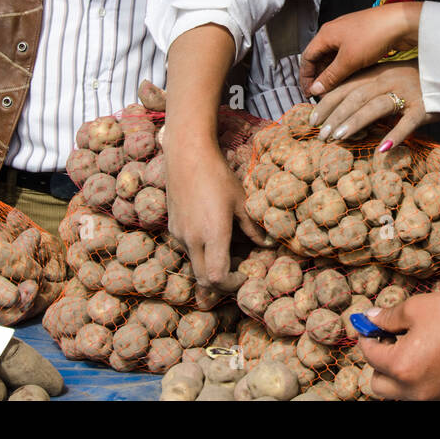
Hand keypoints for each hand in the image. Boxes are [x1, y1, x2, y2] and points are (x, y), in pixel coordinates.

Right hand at [159, 126, 269, 288]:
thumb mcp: (242, 201)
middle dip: (221, 282)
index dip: (232, 284)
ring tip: (230, 248)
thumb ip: (252, 228)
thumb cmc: (218, 174)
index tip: (245, 276)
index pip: (216, 278)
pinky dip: (201, 251)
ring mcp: (179, 234)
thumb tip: (267, 244)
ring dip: (210, 265)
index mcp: (212, 234)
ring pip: (194, 264)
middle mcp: (192, 239)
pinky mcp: (172, 226)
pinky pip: (187, 249)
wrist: (187, 154)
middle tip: (238, 270)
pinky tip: (214, 234)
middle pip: (203, 279)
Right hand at [300, 1, 421, 95]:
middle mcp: (335, 33)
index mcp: (326, 34)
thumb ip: (330, 76)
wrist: (402, 22)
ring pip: (335, 59)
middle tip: (323, 95)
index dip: (306, 77)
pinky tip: (351, 82)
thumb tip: (316, 89)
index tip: (309, 93)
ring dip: (333, 75)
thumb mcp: (349, 60)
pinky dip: (346, 70)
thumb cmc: (374, 34)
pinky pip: (348, 58)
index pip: (307, 57)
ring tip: (336, 92)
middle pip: (320, 58)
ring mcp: (350, 36)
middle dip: (320, 78)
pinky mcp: (363, 40)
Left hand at [309, 62, 435, 151]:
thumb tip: (340, 113)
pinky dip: (395, 135)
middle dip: (335, 116)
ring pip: (375, 106)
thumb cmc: (417, 81)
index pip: (346, 86)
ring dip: (355, 122)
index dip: (327, 102)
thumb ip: (368, 91)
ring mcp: (407, 92)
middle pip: (355, 96)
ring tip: (339, 138)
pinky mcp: (424, 107)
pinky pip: (408, 122)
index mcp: (378, 73)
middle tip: (320, 135)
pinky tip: (382, 150)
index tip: (312, 119)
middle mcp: (389, 79)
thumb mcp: (390, 80)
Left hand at [358, 291, 439, 400]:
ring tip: (412, 349)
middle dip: (379, 361)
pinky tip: (429, 359)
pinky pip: (422, 394)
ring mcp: (432, 397)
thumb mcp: (417, 308)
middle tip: (390, 339)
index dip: (367, 336)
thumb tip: (371, 318)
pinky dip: (418, 380)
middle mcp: (413, 389)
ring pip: (399, 392)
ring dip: (398, 374)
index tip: (369, 325)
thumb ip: (389, 316)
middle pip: (379, 383)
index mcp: (401, 366)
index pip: (369, 354)